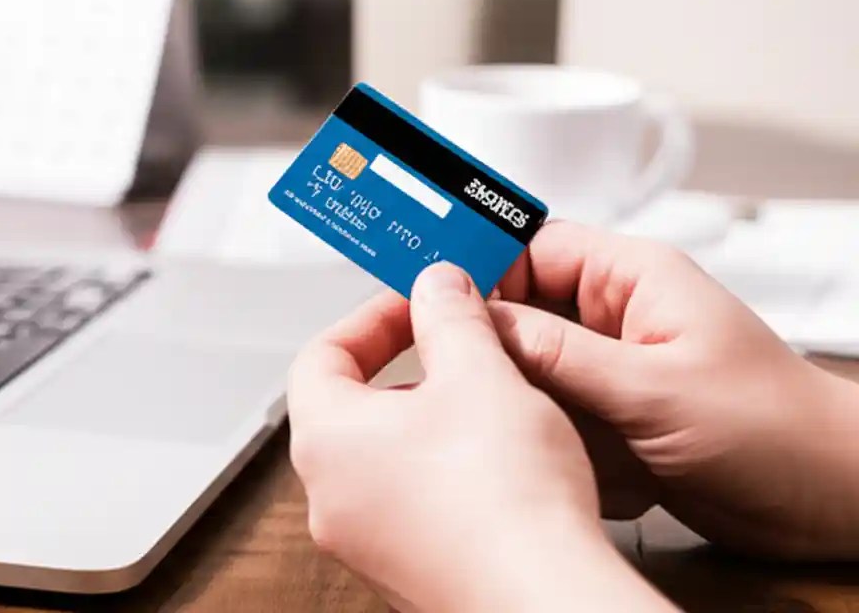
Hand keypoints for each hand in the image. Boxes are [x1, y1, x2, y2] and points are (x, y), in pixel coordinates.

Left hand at [289, 263, 672, 611]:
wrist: (545, 599)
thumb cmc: (505, 502)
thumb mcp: (479, 372)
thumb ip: (450, 316)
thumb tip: (436, 286)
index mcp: (325, 442)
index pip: (321, 355)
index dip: (372, 317)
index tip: (417, 301)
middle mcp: (332, 499)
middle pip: (354, 407)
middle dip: (412, 368)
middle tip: (462, 345)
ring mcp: (368, 542)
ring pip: (389, 457)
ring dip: (435, 420)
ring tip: (494, 404)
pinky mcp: (410, 570)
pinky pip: (416, 503)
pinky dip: (450, 473)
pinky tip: (503, 465)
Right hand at [490, 221, 858, 558]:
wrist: (828, 498)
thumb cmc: (776, 427)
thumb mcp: (653, 387)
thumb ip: (559, 354)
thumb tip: (480, 323)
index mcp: (631, 278)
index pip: (528, 250)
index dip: (477, 270)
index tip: (428, 298)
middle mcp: (614, 318)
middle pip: (518, 315)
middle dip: (496, 354)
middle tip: (467, 381)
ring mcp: (610, 370)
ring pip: (528, 374)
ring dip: (527, 405)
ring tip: (538, 429)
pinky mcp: (611, 419)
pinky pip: (552, 420)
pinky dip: (553, 442)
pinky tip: (573, 461)